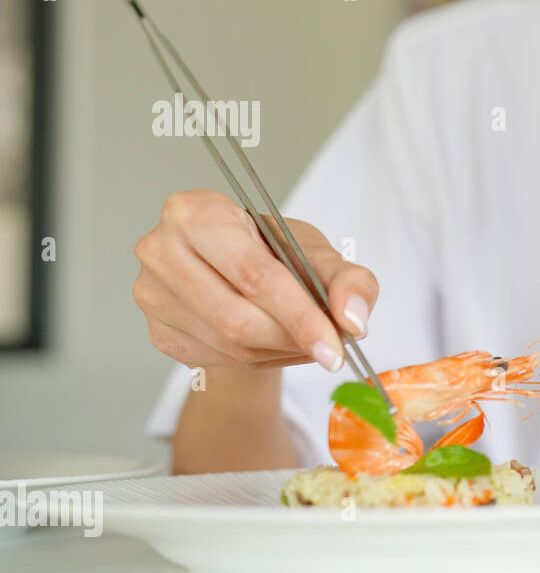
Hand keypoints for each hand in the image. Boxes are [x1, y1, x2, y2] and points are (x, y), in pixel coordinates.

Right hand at [132, 189, 377, 370]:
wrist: (238, 275)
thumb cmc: (273, 252)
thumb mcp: (316, 253)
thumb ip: (348, 279)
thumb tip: (354, 320)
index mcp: (196, 213)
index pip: (254, 275)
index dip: (300, 315)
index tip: (337, 345)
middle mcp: (160, 250)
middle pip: (237, 317)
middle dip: (293, 339)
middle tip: (331, 348)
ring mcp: (152, 295)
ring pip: (230, 345)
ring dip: (281, 352)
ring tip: (308, 340)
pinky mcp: (158, 332)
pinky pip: (220, 360)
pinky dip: (262, 359)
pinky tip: (277, 344)